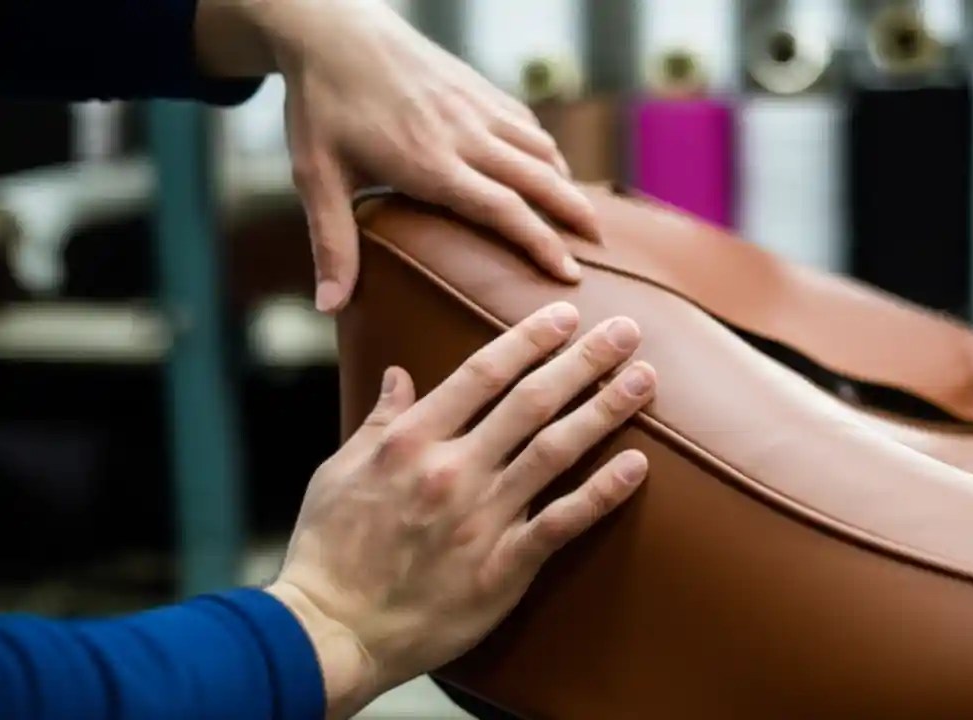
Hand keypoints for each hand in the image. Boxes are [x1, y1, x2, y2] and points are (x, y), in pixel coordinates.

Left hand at [197, 0, 599, 311]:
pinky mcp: (478, 88)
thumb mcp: (317, 177)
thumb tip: (329, 307)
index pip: (504, 210)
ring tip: (583, 216)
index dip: (542, 244)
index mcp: (432, 164)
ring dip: (567, 183)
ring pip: (541, 149)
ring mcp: (477, 107)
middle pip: (540, 179)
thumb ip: (333, 243)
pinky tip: (550, 168)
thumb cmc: (322, 105)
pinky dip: (547, 151)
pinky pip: (527, 124)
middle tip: (600, 249)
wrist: (333, 28)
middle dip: (576, 216)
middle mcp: (466, 135)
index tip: (570, 273)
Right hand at [266, 301, 655, 718]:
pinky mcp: (502, 567)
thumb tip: (399, 374)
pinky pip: (562, 522)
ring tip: (644, 379)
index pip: (484, 372)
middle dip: (584, 360)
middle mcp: (453, 470)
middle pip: (532, 401)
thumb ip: (380, 420)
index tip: (566, 313)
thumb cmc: (329, 550)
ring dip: (605, 410)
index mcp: (412, 441)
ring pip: (556, 450)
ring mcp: (481, 517)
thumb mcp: (340, 470)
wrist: (331, 632)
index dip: (530, 338)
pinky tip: (638, 464)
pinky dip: (603, 492)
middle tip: (627, 330)